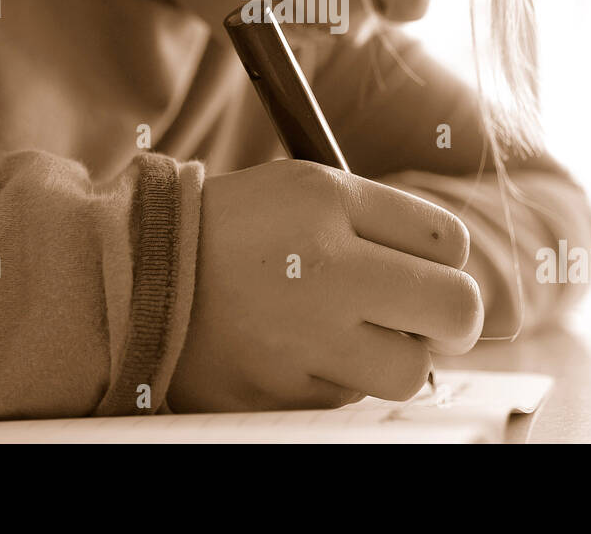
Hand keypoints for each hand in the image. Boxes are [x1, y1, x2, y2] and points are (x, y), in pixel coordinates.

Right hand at [166, 159, 482, 411]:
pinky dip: (337, 380)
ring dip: (393, 356)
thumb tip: (455, 272)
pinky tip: (298, 352)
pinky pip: (348, 399)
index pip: (448, 241)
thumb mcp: (303, 191)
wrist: (134, 278)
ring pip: (409, 370)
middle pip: (456, 310)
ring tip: (348, 334)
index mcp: (328, 202)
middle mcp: (325, 267)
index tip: (427, 270)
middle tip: (430, 320)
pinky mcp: (282, 393)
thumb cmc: (231, 229)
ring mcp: (304, 337)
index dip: (446, 261)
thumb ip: (381, 221)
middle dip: (454, 319)